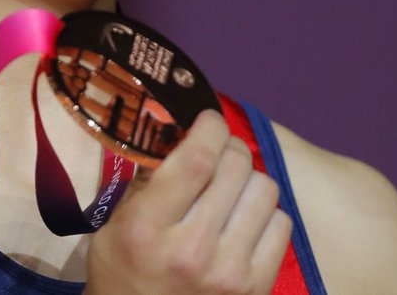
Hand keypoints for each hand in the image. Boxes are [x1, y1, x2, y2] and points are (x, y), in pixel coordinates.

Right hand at [84, 110, 291, 294]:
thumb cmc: (122, 269)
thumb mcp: (115, 222)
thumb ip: (147, 179)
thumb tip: (183, 130)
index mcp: (148, 227)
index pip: (196, 160)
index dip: (209, 128)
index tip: (207, 120)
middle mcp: (193, 249)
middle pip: (236, 166)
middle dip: (228, 147)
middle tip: (217, 152)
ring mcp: (231, 273)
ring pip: (265, 189)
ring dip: (247, 180)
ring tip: (230, 190)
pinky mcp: (258, 288)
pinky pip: (281, 222)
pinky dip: (265, 213)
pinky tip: (243, 221)